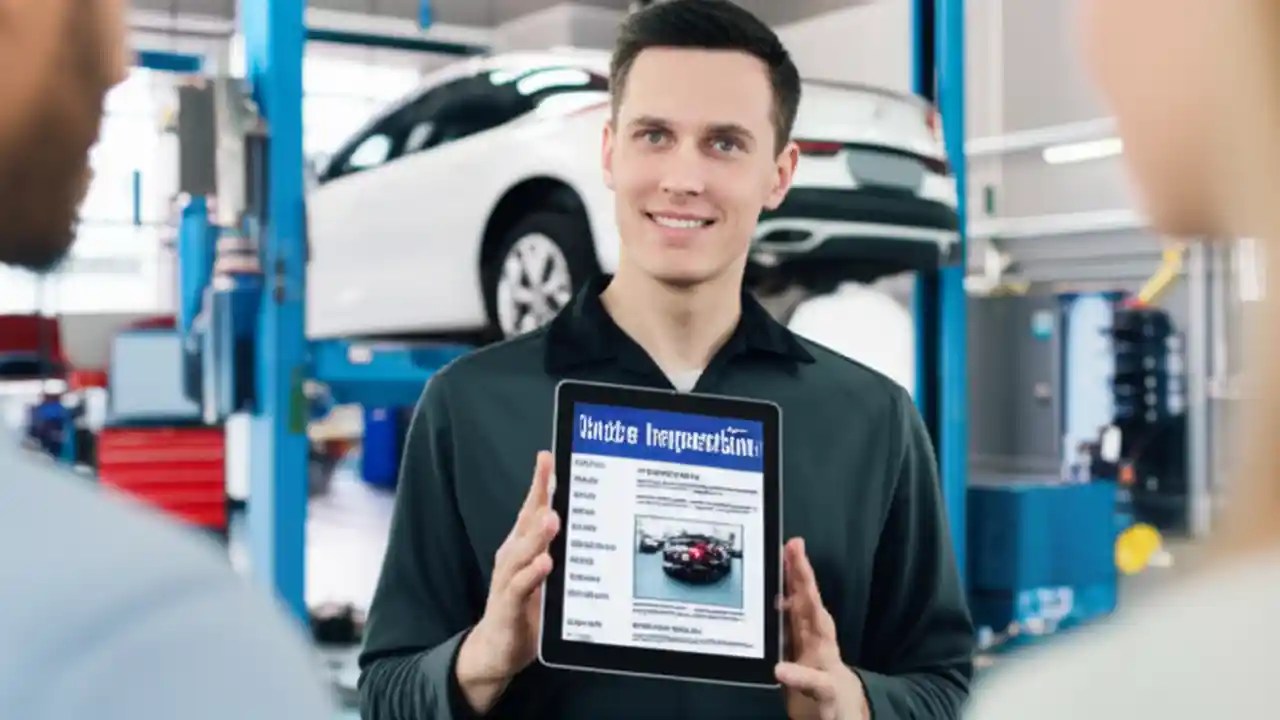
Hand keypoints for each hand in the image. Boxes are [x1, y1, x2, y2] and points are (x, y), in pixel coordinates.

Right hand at [455, 451, 558, 712]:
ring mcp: (507, 581)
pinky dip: (531, 575)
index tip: (548, 456)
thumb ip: (559, 548)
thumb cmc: (525, 607)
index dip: (539, 483)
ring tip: (552, 520)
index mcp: (523, 546)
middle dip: (539, 500)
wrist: (496, 649)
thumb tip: (584, 519)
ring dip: (536, 536)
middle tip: (553, 480)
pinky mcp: (507, 607)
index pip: (532, 508)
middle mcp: (513, 557)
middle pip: (526, 523)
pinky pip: (519, 588)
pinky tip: (545, 564)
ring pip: (521, 553)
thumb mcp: (546, 573)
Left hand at [776, 538, 868, 719]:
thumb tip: (778, 596)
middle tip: (794, 549)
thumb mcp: (801, 653)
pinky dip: (800, 676)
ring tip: (793, 592)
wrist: (845, 719)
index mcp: (812, 636)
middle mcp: (822, 646)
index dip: (797, 571)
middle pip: (813, 605)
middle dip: (804, 577)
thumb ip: (791, 626)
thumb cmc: (818, 683)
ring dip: (809, 612)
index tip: (790, 544)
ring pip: (820, 636)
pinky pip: (815, 685)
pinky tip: (781, 670)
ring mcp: (828, 668)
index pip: (803, 597)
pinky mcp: (828, 695)